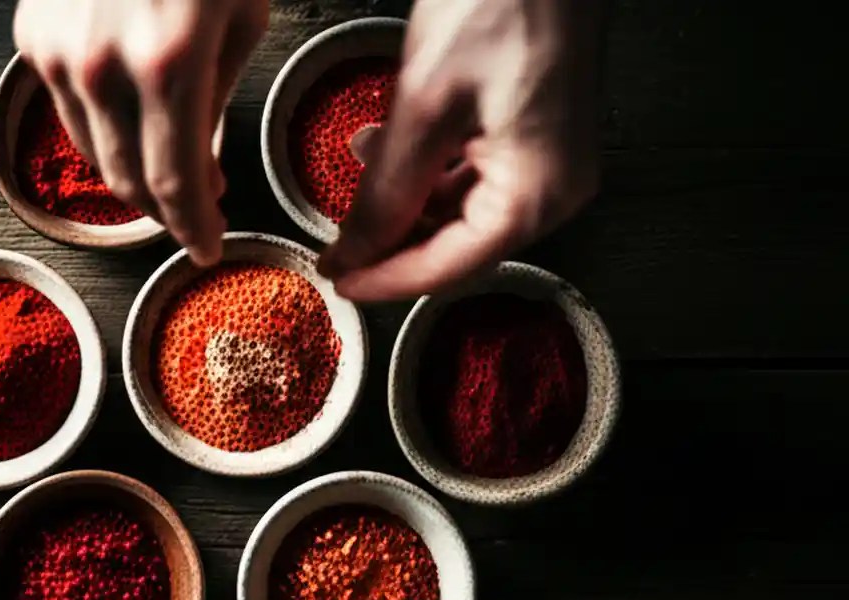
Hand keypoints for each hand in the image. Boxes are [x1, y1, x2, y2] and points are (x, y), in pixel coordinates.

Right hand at [14, 0, 268, 264]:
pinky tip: (131, 108)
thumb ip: (218, 98)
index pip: (174, 181)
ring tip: (168, 162)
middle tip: (199, 212)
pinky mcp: (34, 36)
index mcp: (169, 62)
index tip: (206, 247)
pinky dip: (102, 120)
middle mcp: (102, 66)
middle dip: (166, 209)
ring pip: (93, 151)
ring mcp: (59, 52)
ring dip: (132, 171)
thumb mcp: (241, 17)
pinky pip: (69, 105)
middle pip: (128, 179)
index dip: (192, 226)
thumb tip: (201, 166)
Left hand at [318, 0, 600, 299]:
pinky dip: (427, 172)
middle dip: (392, 242)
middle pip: (457, 245)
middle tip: (336, 244)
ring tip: (356, 182)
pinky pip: (475, 174)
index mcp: (536, 194)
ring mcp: (549, 162)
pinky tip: (389, 149)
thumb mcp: (425, 106)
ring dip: (405, 205)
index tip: (337, 280)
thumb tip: (354, 251)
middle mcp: (554, 189)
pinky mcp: (536, 134)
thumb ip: (386, 192)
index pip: (449, 266)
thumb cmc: (504, 1)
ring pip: (461, 211)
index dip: (385, 279)